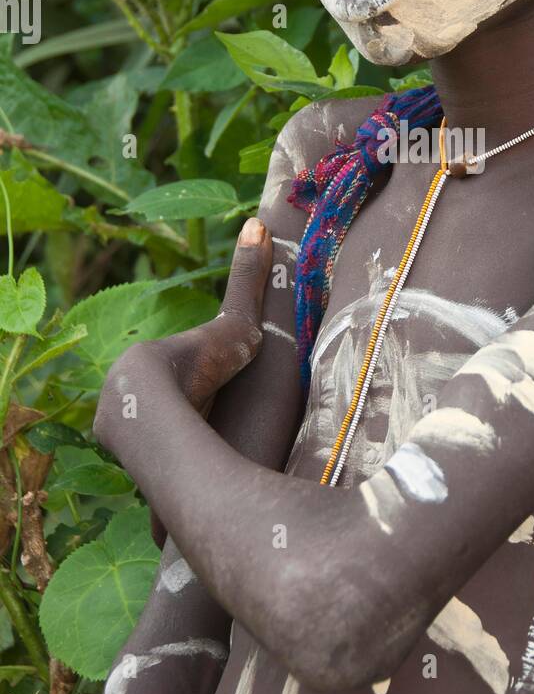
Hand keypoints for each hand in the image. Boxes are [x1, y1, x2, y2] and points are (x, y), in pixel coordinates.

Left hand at [93, 217, 272, 470]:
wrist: (157, 404)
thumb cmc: (199, 361)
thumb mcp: (236, 324)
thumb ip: (246, 278)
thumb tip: (258, 222)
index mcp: (145, 362)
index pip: (167, 377)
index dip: (189, 385)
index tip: (205, 396)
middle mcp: (121, 392)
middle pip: (152, 408)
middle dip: (173, 418)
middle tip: (202, 428)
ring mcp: (116, 427)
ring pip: (143, 438)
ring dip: (163, 447)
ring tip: (194, 459)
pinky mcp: (120, 457)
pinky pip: (143, 463)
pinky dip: (160, 467)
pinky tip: (180, 471)